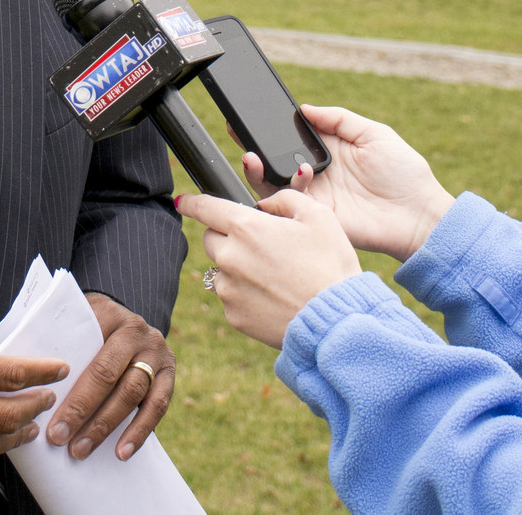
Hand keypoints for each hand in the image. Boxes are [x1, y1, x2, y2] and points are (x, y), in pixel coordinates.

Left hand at [44, 294, 174, 461]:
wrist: (122, 318)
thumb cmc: (86, 326)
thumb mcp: (73, 321)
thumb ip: (55, 339)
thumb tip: (22, 374)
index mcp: (110, 315)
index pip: (92, 360)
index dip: (73, 396)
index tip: (50, 421)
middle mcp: (139, 333)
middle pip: (112, 379)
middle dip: (85, 414)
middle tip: (62, 440)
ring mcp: (158, 353)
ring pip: (134, 395)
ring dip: (107, 427)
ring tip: (82, 449)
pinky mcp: (170, 374)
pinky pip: (158, 407)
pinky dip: (140, 432)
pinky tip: (122, 452)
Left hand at [177, 189, 361, 348]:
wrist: (337, 323)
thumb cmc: (330, 266)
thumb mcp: (319, 216)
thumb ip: (285, 199)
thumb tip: (264, 204)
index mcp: (246, 227)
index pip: (203, 207)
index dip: (192, 201)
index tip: (184, 201)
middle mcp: (229, 257)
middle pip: (212, 239)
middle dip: (229, 237)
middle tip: (263, 247)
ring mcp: (228, 289)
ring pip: (222, 269)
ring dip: (238, 268)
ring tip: (276, 277)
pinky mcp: (233, 315)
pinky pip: (232, 296)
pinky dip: (246, 294)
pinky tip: (274, 297)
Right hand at [236, 105, 455, 262]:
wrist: (420, 215)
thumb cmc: (405, 173)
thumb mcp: (375, 134)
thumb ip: (339, 119)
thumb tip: (304, 108)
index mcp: (326, 151)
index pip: (289, 137)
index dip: (268, 127)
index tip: (250, 114)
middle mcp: (313, 173)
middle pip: (271, 159)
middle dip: (250, 145)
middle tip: (238, 132)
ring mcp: (312, 196)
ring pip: (269, 183)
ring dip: (256, 169)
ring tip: (256, 157)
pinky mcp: (314, 216)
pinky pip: (285, 205)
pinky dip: (281, 190)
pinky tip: (299, 175)